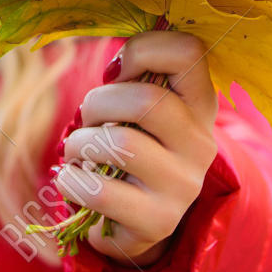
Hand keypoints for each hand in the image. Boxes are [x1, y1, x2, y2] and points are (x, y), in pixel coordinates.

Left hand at [55, 31, 219, 266]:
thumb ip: (134, 80)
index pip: (189, 52)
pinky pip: (99, 191)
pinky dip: (71, 181)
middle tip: (88, 120)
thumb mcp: (139, 113)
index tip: (116, 71)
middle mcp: (201, 144)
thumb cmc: (129, 151)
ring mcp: (183, 186)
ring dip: (80, 144)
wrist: (135, 223)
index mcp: (200, 105)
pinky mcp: (158, 222)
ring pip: (120, 144)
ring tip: (78, 153)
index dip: (142, 49)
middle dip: (97, 103)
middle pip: (145, 100)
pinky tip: (73, 181)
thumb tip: (117, 64)